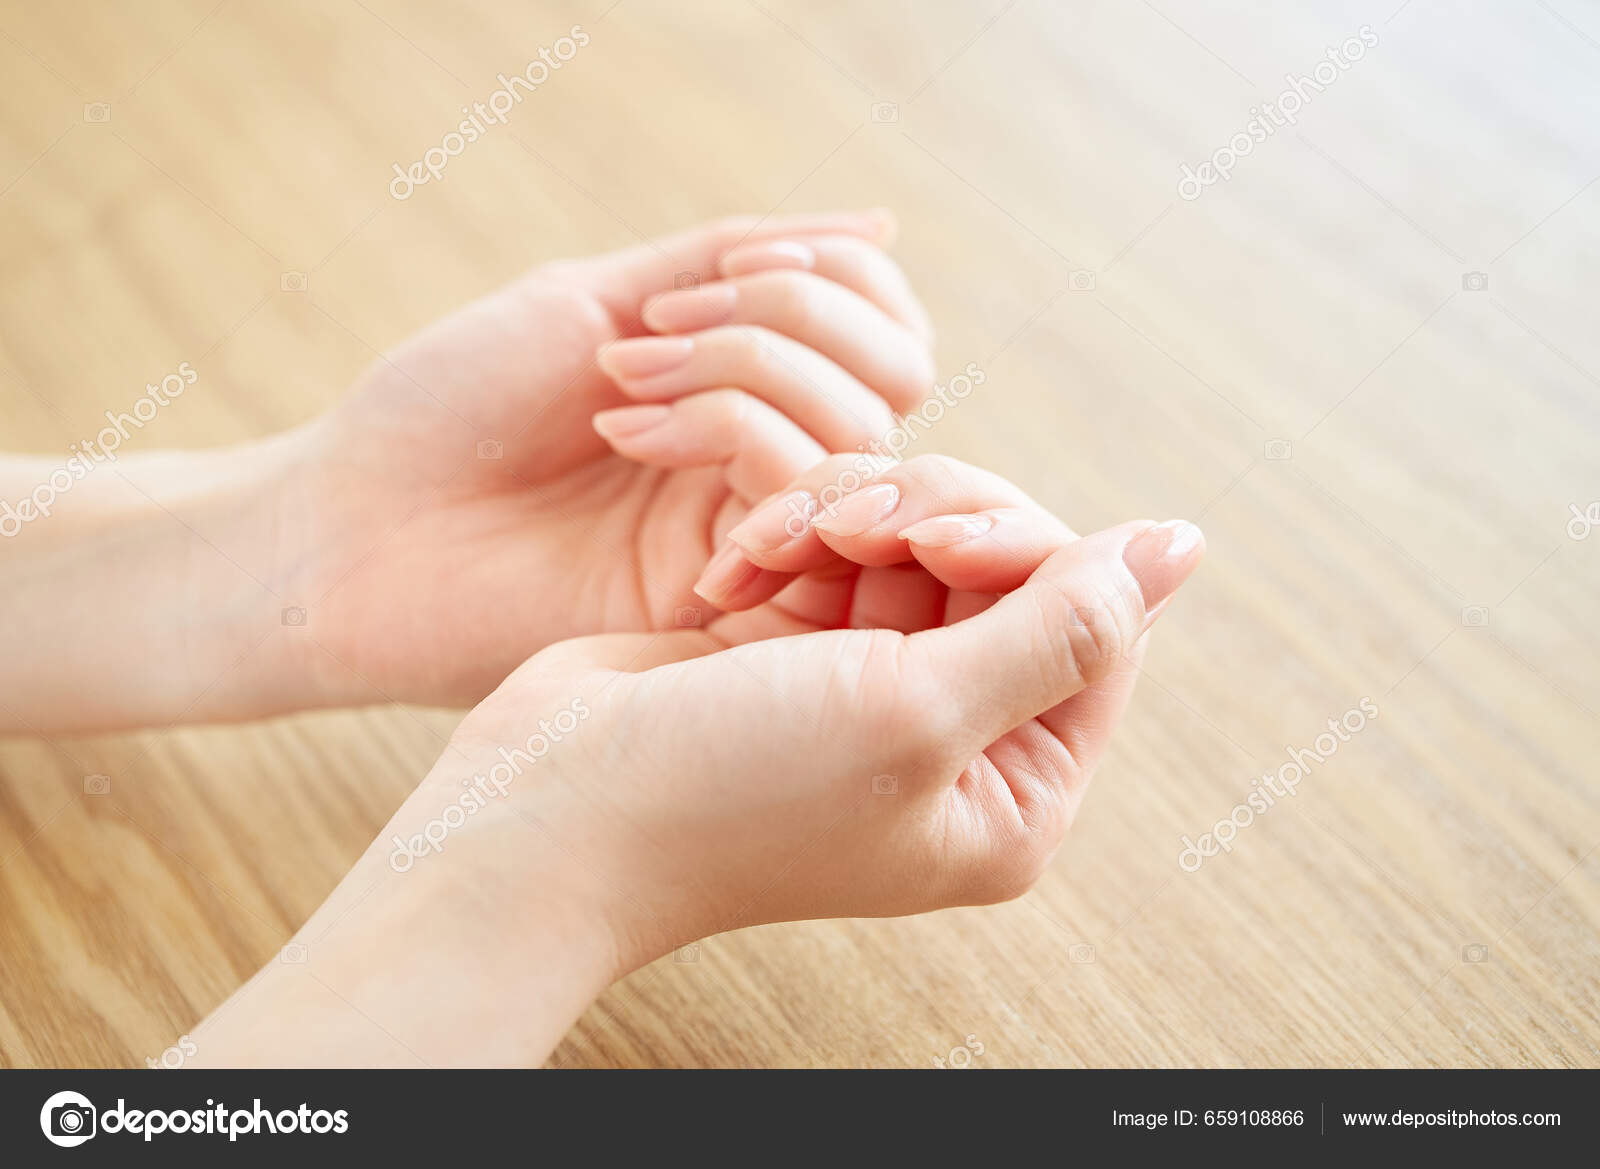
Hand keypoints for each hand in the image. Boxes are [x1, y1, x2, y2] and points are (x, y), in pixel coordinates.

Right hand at [196, 455, 1202, 1065]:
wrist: (547, 810)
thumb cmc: (728, 790)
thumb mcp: (918, 712)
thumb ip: (1061, 626)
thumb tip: (1181, 544)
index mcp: (1012, 791)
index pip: (1089, 620)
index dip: (1022, 548)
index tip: (929, 537)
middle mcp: (954, 735)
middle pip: (1004, 560)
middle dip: (921, 518)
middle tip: (843, 530)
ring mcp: (872, 684)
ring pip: (915, 531)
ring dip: (843, 514)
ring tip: (768, 552)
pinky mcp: (797, 641)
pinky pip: (835, 539)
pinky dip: (785, 533)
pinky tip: (729, 574)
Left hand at [286, 209, 936, 706]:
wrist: (357, 527)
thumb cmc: (456, 407)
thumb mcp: (598, 297)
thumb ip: (736, 262)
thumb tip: (882, 228)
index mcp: (749, 395)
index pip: (885, 328)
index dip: (831, 275)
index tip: (707, 275)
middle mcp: (771, 467)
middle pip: (896, 372)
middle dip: (791, 314)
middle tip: (658, 328)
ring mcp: (754, 531)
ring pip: (858, 427)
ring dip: (741, 368)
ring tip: (619, 386)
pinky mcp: (731, 594)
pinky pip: (798, 485)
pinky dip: (725, 429)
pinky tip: (625, 436)